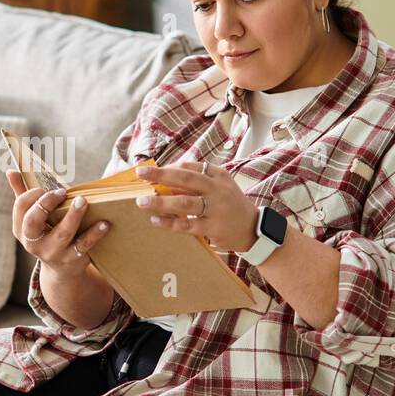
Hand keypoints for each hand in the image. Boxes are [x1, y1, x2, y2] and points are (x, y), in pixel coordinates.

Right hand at [5, 170, 110, 278]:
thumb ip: (22, 193)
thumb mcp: (32, 217)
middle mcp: (33, 243)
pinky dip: (95, 234)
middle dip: (46, 204)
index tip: (48, 187)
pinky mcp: (73, 259)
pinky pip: (84, 245)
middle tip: (62, 191)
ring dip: (73, 215)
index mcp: (21, 229)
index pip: (21, 206)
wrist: (62, 270)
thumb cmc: (47, 233)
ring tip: (83, 201)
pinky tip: (104, 223)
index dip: (33, 193)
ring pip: (62, 233)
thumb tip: (10, 170)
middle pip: (33, 222)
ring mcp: (53, 253)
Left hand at [132, 162, 259, 252]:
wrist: (253, 229)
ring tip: (142, 202)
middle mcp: (218, 189)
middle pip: (185, 179)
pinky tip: (156, 220)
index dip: (166, 168)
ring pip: (184, 203)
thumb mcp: (219, 186)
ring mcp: (216, 209)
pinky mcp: (214, 228)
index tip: (148, 171)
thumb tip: (164, 181)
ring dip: (161, 202)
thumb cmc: (229, 205)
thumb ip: (197, 182)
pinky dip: (170, 223)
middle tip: (141, 174)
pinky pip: (187, 225)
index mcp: (218, 175)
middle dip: (161, 175)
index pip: (188, 166)